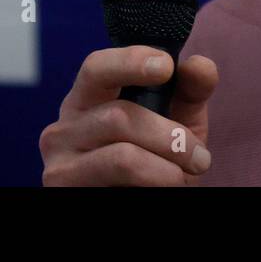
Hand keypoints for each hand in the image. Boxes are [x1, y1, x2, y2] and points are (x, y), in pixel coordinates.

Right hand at [40, 46, 218, 185]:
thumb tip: (199, 64)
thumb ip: (190, 90)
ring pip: (123, 157)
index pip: (96, 67)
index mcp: (87, 99)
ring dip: (166, 168)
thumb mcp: (177, 120)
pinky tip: (158, 188)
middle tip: (200, 157)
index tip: (166, 66)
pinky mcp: (65, 192)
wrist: (140, 200)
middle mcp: (64, 129)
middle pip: (118, 117)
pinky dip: (152, 184)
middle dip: (170, 137)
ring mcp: (61, 165)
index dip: (130, 61)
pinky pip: (120, 183)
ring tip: (184, 177)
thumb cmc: (155, 158)